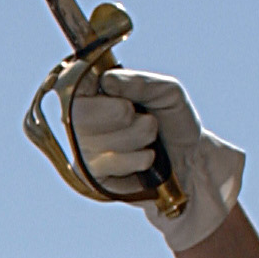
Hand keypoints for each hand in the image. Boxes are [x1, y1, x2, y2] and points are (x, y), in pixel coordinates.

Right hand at [66, 69, 245, 253]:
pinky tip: (147, 158)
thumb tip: (106, 80)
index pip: (72, 84)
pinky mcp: (91, 177)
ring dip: (137, 137)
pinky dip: (137, 159)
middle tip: (143, 116)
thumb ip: (139, 82)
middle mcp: (80, 121)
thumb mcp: (166, 91)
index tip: (115, 90)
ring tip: (150, 138)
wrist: (187, 159)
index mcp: (94, 93)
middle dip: (122, 114)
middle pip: (82, 115)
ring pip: (101, 141)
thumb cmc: (172, 120)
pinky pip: (110, 164)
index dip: (90, 87)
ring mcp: (82, 149)